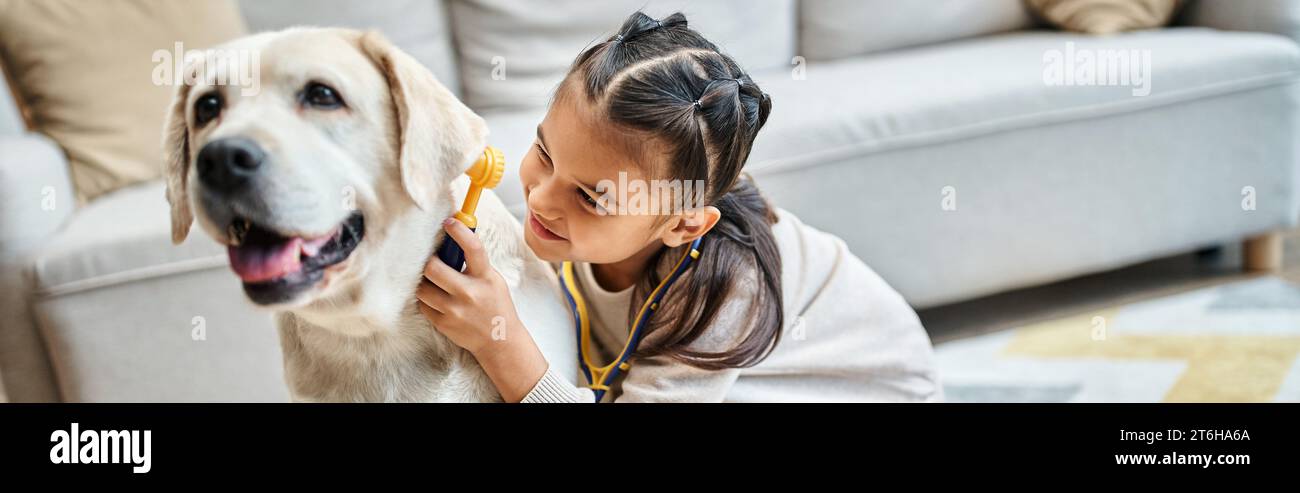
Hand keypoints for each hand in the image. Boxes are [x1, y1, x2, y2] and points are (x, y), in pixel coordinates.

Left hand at [417, 218, 520, 355]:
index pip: (473, 248)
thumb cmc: (495, 304)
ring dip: (425, 281)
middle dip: (429, 261)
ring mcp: (454, 311)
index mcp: (485, 278)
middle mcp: (469, 294)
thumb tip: (453, 237)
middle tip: (432, 260)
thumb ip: (475, 262)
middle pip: (433, 268)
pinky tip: (436, 298)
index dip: (459, 231)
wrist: (499, 341)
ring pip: (422, 287)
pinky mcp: (443, 323)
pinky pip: (423, 304)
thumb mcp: (492, 279)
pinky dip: (427, 299)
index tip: (449, 221)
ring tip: (433, 280)